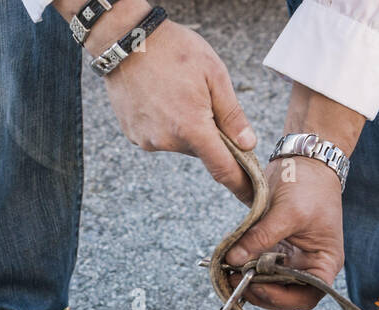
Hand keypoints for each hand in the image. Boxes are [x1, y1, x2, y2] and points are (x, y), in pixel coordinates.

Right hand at [55, 1, 255, 199]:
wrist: (127, 42)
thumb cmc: (174, 51)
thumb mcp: (214, 75)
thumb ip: (232, 114)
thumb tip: (247, 144)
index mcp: (192, 127)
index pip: (222, 168)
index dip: (240, 184)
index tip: (251, 197)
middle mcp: (167, 141)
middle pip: (200, 150)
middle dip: (208, 134)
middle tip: (203, 100)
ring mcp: (148, 140)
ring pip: (179, 143)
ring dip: (186, 127)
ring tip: (177, 94)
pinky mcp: (134, 135)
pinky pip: (159, 137)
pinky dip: (166, 124)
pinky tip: (160, 99)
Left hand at [224, 157, 344, 309]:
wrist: (305, 159)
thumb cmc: (310, 184)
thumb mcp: (286, 212)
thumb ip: (260, 238)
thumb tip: (233, 259)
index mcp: (324, 262)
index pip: (307, 296)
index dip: (282, 298)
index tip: (258, 286)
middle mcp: (309, 266)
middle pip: (284, 295)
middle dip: (259, 291)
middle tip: (234, 281)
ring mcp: (291, 259)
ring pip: (268, 284)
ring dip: (248, 282)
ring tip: (228, 273)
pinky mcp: (274, 249)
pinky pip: (258, 266)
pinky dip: (244, 268)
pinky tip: (229, 262)